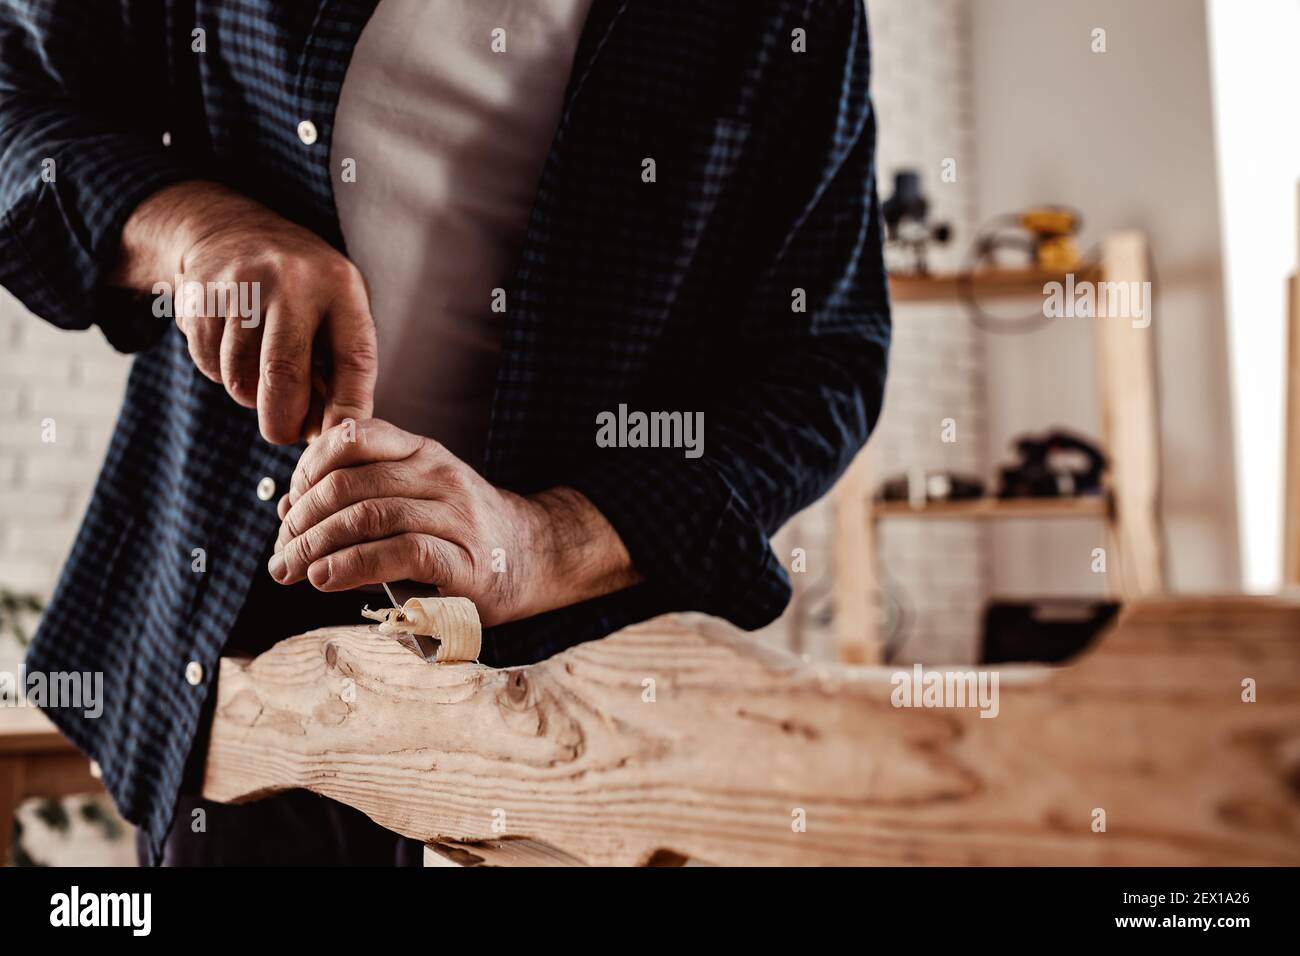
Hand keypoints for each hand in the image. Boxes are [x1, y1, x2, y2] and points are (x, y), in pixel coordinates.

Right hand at [111, 180, 376, 443]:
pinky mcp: (201, 296)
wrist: (233, 230)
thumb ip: (339, 366)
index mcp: (340, 286)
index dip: (348, 408)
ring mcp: (243, 284)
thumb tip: (329, 433)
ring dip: (249, 395)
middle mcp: (293, 280)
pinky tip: (232, 348)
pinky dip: (221, 373)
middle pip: (284, 373)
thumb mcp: (335, 309)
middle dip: (283, 421)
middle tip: (283, 433)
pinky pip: (209, 364)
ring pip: (240, 377)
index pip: (354, 358)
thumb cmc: (301, 289)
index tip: (340, 439)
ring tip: (259, 373)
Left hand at [268, 419, 639, 626]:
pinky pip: (400, 553)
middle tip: (280, 551)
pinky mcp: (464, 562)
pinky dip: (352, 566)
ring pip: (369, 516)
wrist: (535, 557)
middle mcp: (439, 474)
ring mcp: (456, 516)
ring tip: (291, 569)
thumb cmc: (462, 531)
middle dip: (302, 520)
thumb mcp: (420, 491)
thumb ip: (366, 490)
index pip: (352, 437)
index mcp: (422, 451)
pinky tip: (325, 579)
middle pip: (350, 484)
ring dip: (317, 546)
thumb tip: (290, 512)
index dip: (307, 470)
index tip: (289, 506)